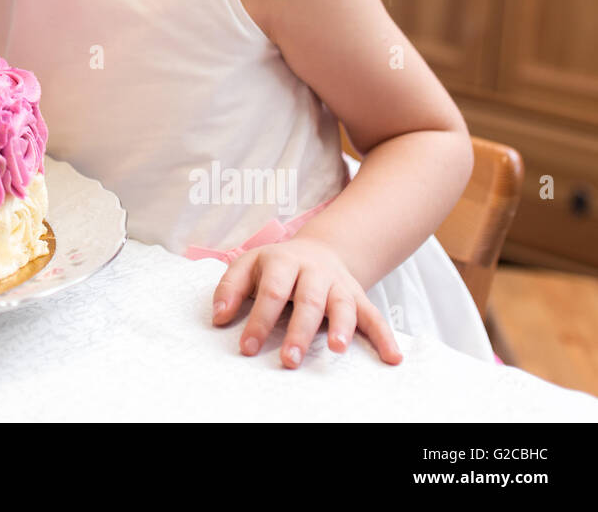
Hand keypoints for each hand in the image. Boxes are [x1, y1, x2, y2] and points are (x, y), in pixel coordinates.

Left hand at [210, 237, 403, 367]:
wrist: (319, 251)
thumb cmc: (275, 267)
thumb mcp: (248, 266)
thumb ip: (230, 288)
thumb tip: (218, 318)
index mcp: (282, 261)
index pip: (271, 291)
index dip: (260, 320)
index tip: (248, 347)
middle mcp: (313, 271)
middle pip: (307, 300)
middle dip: (299, 331)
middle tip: (289, 360)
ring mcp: (338, 284)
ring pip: (342, 304)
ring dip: (341, 327)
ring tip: (337, 350)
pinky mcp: (358, 296)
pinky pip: (374, 315)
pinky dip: (384, 336)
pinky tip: (392, 357)